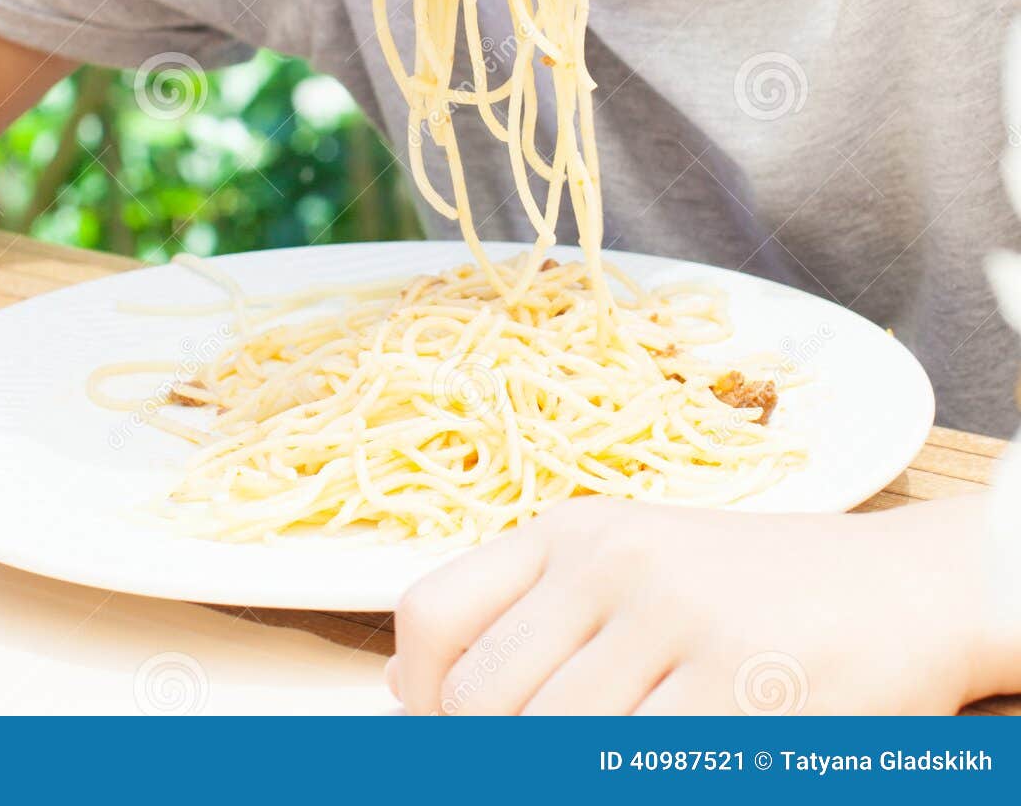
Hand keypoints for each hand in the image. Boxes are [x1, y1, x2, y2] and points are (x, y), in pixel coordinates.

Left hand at [387, 494, 1009, 713]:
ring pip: (553, 744)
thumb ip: (529, 613)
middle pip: (484, 700)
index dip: (419, 696)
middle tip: (534, 763)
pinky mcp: (741, 691)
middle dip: (490, 756)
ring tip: (621, 748)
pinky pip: (642, 768)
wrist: (899, 586)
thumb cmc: (746, 588)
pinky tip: (664, 757)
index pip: (434, 614)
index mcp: (572, 530)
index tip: (444, 732)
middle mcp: (614, 564)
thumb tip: (407, 695)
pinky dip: (638, 775)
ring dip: (567, 769)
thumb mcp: (628, 567)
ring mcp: (678, 625)